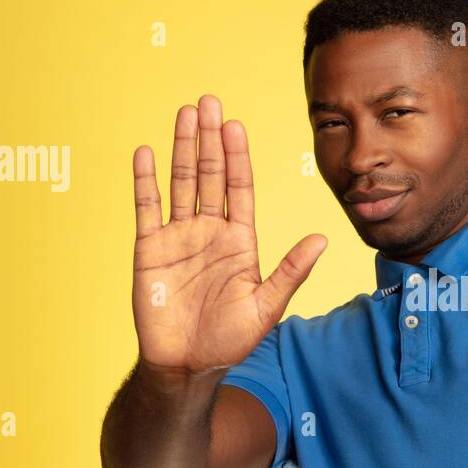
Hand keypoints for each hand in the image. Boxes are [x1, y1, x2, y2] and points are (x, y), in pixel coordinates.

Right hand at [130, 94, 325, 374]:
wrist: (186, 365)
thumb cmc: (229, 340)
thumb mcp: (266, 306)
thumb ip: (290, 271)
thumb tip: (322, 239)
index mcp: (239, 240)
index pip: (239, 187)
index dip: (237, 156)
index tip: (236, 126)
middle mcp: (209, 231)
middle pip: (210, 175)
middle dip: (210, 139)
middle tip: (209, 102)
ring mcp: (178, 237)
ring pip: (180, 182)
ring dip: (182, 148)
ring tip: (184, 114)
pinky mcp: (150, 249)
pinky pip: (147, 208)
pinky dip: (145, 180)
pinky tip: (146, 152)